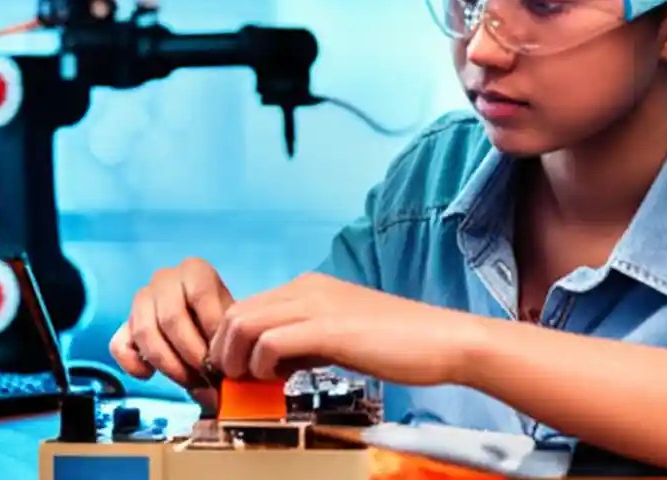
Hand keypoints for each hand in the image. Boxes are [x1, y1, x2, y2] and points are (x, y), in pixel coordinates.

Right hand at [109, 257, 234, 392]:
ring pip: (145, 332)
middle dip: (191, 354)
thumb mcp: (232, 322)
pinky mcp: (125, 324)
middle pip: (171, 318)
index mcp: (194, 270)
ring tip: (189, 381)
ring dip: (168, 364)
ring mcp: (141, 299)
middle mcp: (165, 278)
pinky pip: (119, 345)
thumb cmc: (223, 323)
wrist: (207, 325)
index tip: (223, 356)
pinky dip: (132, 364)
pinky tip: (150, 375)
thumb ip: (229, 339)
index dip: (212, 331)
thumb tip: (222, 375)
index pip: (200, 296)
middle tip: (208, 376)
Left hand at [208, 272, 475, 384]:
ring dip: (236, 357)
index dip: (233, 340)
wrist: (442, 340)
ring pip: (244, 322)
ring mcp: (316, 305)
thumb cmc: (398, 343)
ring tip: (250, 380)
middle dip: (224, 350)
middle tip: (235, 379)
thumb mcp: (340, 336)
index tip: (239, 369)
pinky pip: (270, 341)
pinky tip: (277, 379)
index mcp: (309, 286)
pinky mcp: (328, 329)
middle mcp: (306, 288)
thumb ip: (305, 342)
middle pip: (237, 311)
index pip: (247, 305)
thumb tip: (274, 362)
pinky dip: (262, 364)